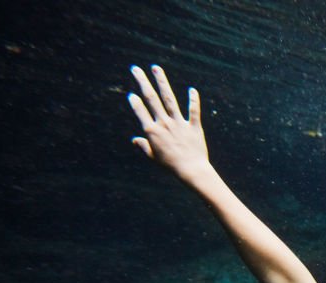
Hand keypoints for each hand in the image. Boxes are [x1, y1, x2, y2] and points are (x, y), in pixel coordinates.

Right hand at [127, 65, 211, 184]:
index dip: (135, 102)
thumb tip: (134, 140)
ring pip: (169, 98)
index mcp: (152, 131)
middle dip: (142, 82)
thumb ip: (143, 146)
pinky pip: (193, 110)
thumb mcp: (153, 157)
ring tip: (156, 68)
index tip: (132, 95)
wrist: (191, 170)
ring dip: (162, 82)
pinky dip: (193, 99)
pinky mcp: (193, 126)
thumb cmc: (170, 165)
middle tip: (136, 69)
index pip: (141, 111)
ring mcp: (179, 123)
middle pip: (151, 98)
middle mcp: (164, 123)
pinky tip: (192, 90)